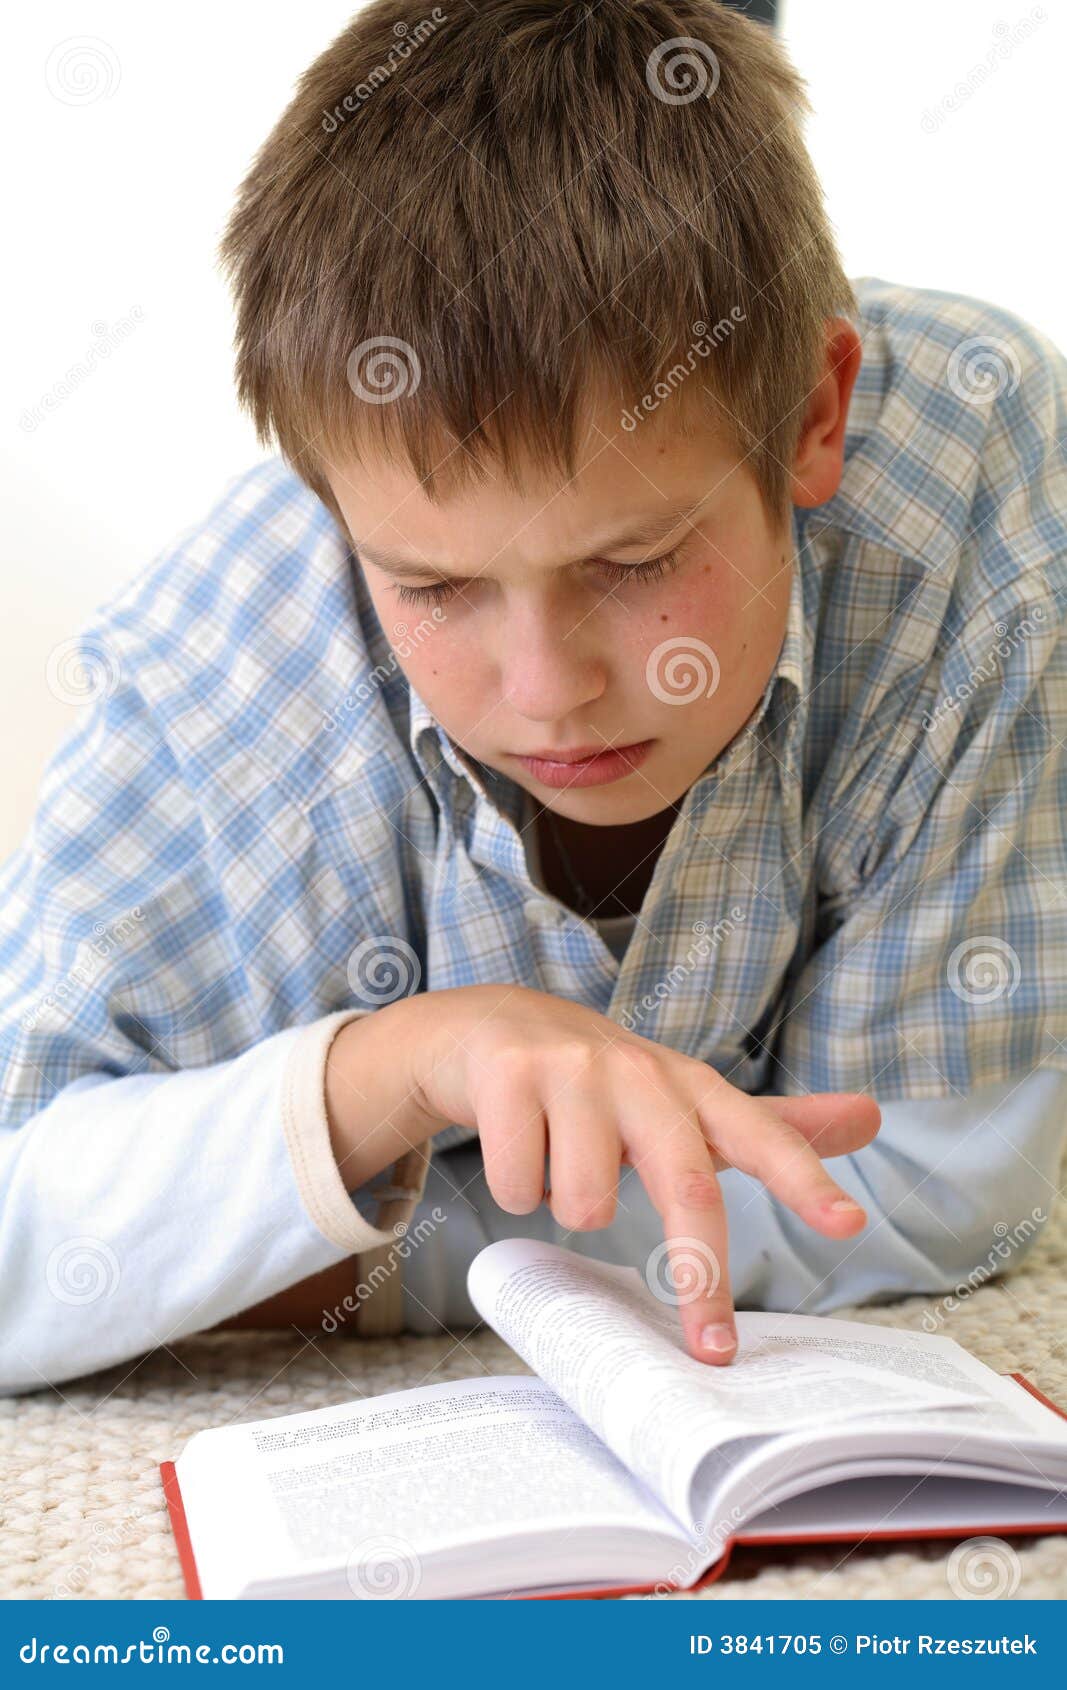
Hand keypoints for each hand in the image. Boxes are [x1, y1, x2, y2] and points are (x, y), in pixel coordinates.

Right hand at [403, 984, 879, 1366]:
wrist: (491, 1027)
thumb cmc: (603, 1083)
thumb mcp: (684, 1101)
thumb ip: (773, 1124)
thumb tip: (873, 1115)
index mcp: (690, 1085)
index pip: (759, 1133)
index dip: (805, 1178)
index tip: (848, 1223)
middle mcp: (640, 1070)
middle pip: (686, 1187)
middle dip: (700, 1278)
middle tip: (710, 1349)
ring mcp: (573, 1068)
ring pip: (584, 1203)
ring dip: (565, 1205)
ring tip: (557, 1165)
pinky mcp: (510, 1076)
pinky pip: (517, 1186)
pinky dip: (513, 1188)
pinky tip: (517, 1148)